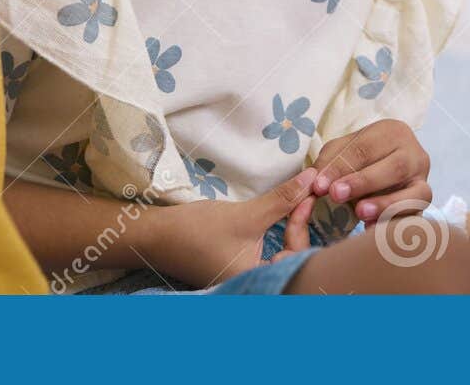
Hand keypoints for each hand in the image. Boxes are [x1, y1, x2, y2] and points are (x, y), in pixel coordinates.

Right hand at [156, 169, 317, 287]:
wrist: (156, 236)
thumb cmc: (198, 230)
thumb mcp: (246, 214)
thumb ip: (282, 200)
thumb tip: (313, 179)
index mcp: (259, 285)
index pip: (297, 260)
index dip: (304, 226)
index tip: (308, 195)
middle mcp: (256, 289)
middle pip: (294, 262)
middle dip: (302, 230)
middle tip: (304, 198)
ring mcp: (248, 282)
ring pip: (283, 258)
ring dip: (292, 232)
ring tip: (298, 205)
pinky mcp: (241, 272)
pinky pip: (270, 256)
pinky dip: (279, 237)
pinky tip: (283, 219)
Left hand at [311, 119, 430, 223]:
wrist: (385, 169)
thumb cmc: (361, 159)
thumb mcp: (341, 152)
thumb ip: (328, 163)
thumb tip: (313, 182)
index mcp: (392, 132)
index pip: (365, 148)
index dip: (341, 166)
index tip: (319, 186)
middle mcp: (414, 153)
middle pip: (394, 167)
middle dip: (364, 182)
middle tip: (336, 195)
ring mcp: (424, 181)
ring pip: (414, 193)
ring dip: (386, 204)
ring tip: (360, 213)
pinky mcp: (425, 206)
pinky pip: (417, 216)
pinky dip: (396, 223)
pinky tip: (373, 229)